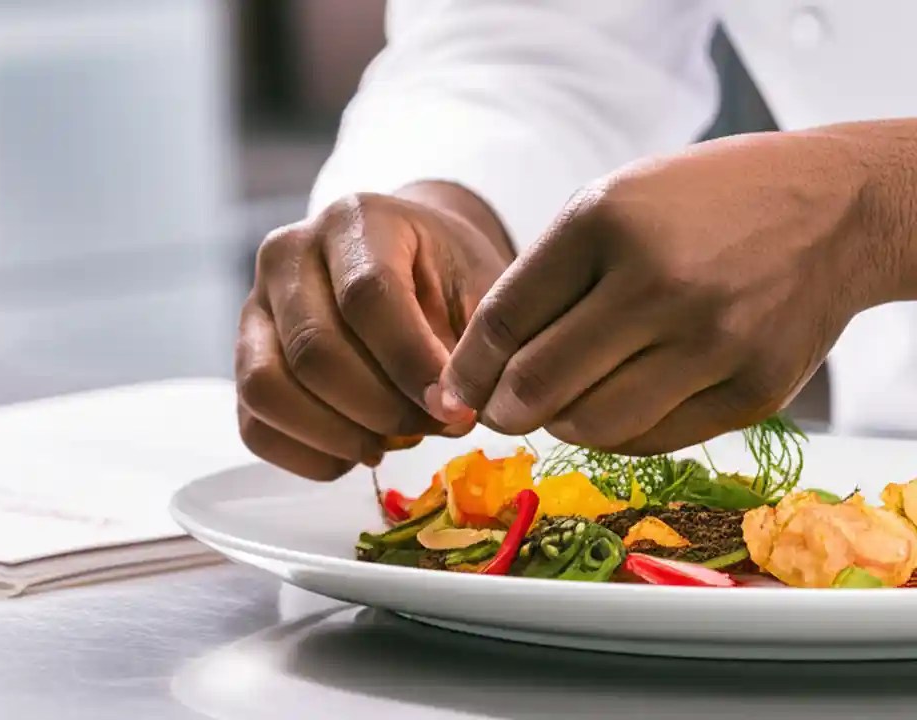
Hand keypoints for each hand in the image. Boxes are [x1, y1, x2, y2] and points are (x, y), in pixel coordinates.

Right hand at [236, 182, 513, 479]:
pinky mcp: (242, 358)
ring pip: (267, 388)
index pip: (366, 296)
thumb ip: (469, 343)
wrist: (409, 263)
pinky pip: (254, 424)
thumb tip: (448, 411)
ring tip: (391, 442)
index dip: (411, 363)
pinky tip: (357, 452)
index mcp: (354, 220)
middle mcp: (288, 254)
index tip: (454, 408)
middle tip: (431, 428)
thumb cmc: (447, 277)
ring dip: (336, 435)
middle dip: (380, 409)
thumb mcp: (479, 286)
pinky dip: (308, 456)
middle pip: (313, 350)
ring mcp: (254, 307)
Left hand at [442, 126, 909, 453]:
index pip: (503, 320)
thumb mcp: (608, 204)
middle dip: (502, 410)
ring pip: (591, 425)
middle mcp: (659, 281)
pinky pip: (652, 440)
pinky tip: (620, 402)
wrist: (834, 208)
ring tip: (563, 404)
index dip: (467, 371)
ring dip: (560, 424)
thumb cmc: (698, 205)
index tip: (456, 393)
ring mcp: (714, 340)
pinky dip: (618, 433)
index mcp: (605, 222)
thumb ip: (540, 280)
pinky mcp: (754, 390)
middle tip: (499, 411)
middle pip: (539, 384)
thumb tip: (479, 373)